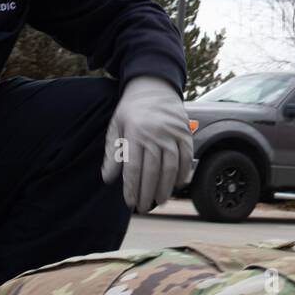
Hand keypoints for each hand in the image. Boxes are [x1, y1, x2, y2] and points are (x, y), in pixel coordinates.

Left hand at [101, 76, 192, 212]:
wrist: (153, 87)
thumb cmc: (131, 110)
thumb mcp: (116, 127)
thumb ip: (113, 153)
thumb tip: (108, 178)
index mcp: (135, 134)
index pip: (133, 168)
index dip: (131, 188)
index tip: (130, 202)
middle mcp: (155, 134)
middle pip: (152, 171)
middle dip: (147, 193)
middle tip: (143, 207)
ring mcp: (172, 134)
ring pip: (171, 167)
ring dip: (166, 188)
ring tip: (159, 201)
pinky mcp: (185, 133)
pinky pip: (187, 157)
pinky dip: (183, 173)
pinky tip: (176, 185)